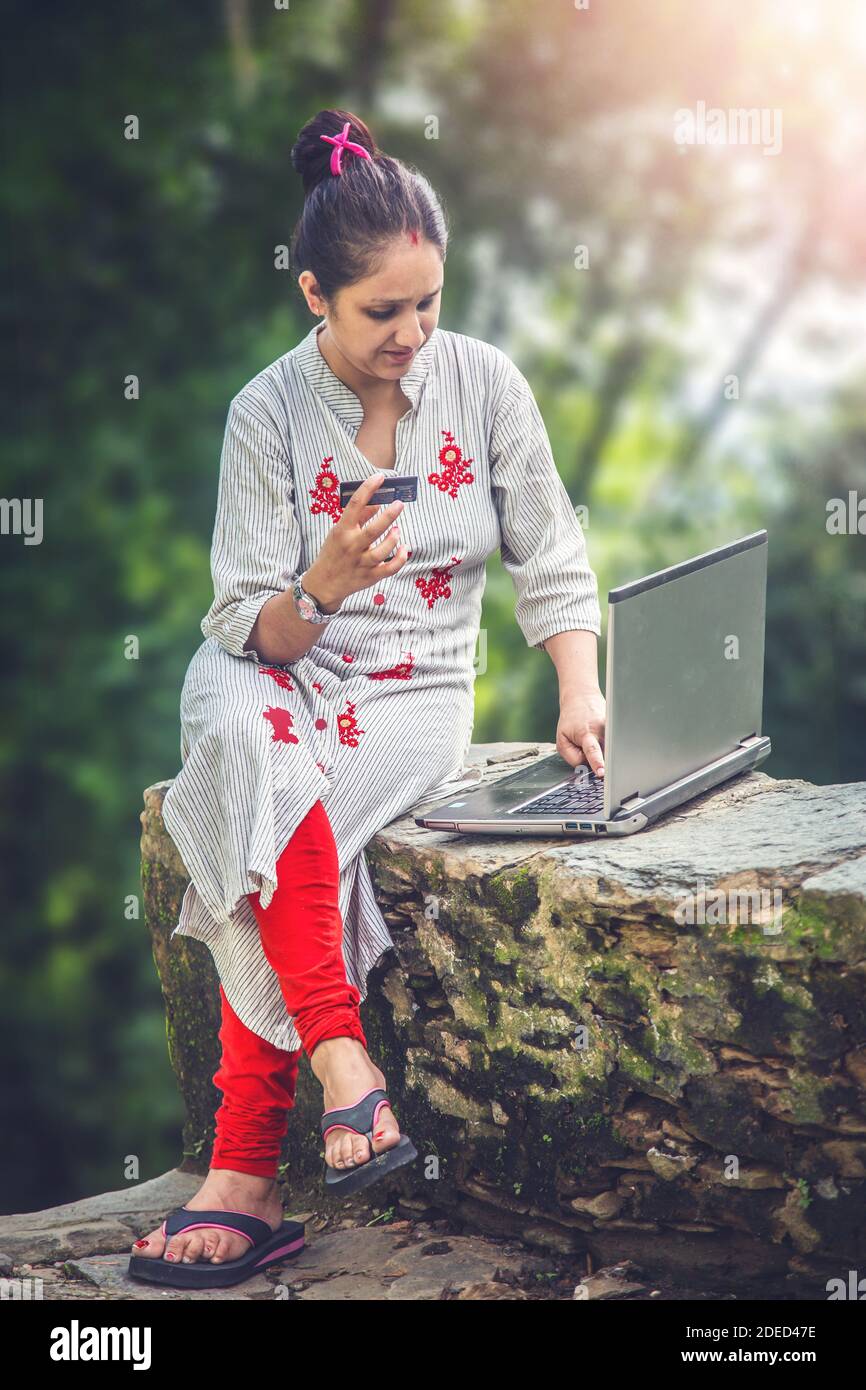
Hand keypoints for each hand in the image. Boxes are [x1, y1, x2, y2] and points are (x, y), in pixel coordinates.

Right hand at [303, 472, 407, 610]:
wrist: (323, 584)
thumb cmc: (333, 552)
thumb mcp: (339, 531)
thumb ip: (359, 517)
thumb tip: (378, 502)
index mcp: (342, 531)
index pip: (355, 505)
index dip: (368, 488)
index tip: (380, 477)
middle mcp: (352, 546)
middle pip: (373, 530)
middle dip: (389, 515)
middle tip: (400, 504)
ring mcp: (362, 563)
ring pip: (383, 550)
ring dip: (394, 538)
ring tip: (397, 530)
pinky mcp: (370, 577)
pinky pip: (390, 568)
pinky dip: (400, 558)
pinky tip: (404, 549)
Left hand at [556, 687, 605, 776]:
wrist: (581, 697)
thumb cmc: (570, 720)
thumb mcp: (562, 741)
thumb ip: (572, 758)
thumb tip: (587, 768)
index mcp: (587, 733)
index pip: (592, 751)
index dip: (597, 763)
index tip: (602, 772)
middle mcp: (603, 730)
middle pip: (603, 756)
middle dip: (595, 759)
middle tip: (585, 745)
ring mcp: (613, 728)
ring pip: (608, 752)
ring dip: (600, 752)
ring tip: (592, 738)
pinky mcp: (619, 728)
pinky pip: (612, 746)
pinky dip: (605, 747)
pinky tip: (600, 736)